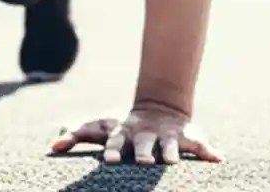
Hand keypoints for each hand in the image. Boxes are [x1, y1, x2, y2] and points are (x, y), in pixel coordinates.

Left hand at [50, 103, 222, 164]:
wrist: (161, 107)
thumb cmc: (124, 127)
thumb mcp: (99, 129)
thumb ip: (76, 135)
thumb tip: (52, 144)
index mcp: (125, 133)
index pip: (116, 142)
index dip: (113, 151)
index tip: (108, 162)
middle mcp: (146, 135)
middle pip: (142, 145)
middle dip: (142, 154)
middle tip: (143, 163)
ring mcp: (167, 137)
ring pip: (170, 147)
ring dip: (170, 154)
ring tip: (171, 162)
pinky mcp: (188, 138)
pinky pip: (201, 145)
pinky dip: (209, 151)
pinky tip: (217, 159)